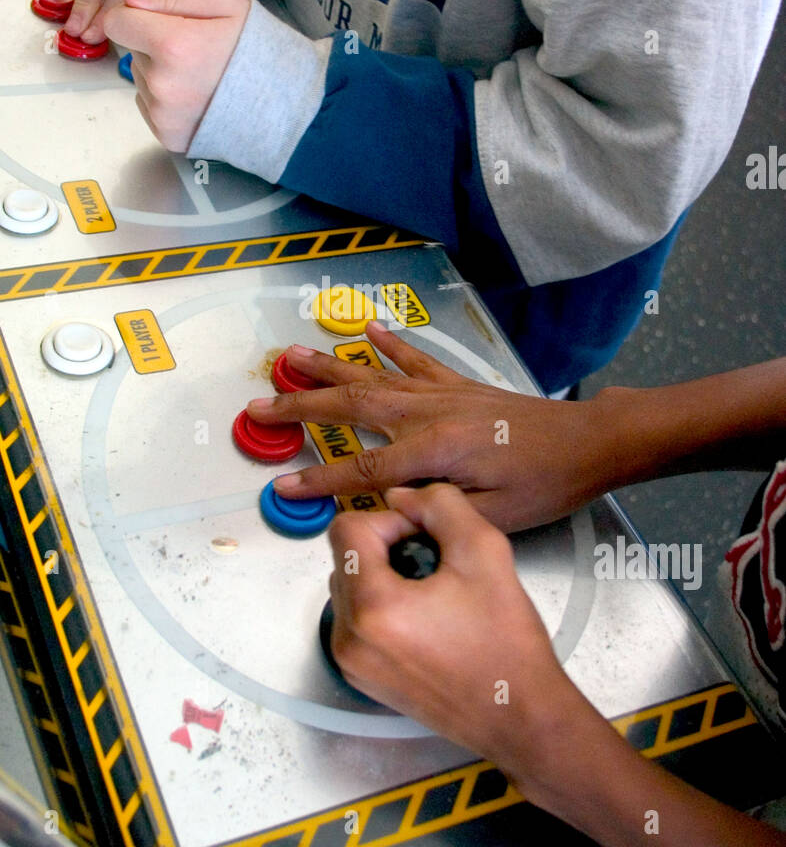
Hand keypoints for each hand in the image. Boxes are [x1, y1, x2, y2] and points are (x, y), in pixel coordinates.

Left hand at [104, 0, 250, 151]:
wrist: (285, 103)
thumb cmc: (257, 48)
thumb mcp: (224, 4)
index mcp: (173, 44)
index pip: (117, 22)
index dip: (132, 16)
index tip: (152, 19)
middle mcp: (162, 84)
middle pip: (132, 51)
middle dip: (154, 45)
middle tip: (194, 50)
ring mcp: (164, 115)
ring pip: (141, 79)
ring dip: (160, 73)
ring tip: (199, 74)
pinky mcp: (167, 135)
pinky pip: (149, 106)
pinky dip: (165, 100)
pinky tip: (196, 95)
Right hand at [247, 321, 615, 532]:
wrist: (587, 444)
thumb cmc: (544, 485)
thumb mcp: (491, 517)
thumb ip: (435, 511)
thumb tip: (389, 505)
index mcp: (436, 451)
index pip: (364, 470)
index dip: (321, 480)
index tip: (284, 484)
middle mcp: (431, 413)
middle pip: (352, 408)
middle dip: (301, 406)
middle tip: (259, 403)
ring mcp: (443, 394)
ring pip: (373, 376)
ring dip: (328, 368)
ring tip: (290, 356)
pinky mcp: (459, 386)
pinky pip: (415, 360)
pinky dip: (389, 344)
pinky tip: (366, 329)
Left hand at [327, 483, 582, 786]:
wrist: (520, 716)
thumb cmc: (505, 643)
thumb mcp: (483, 551)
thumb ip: (440, 506)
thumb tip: (402, 498)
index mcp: (371, 606)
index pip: (346, 529)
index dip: (390, 521)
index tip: (426, 537)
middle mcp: (348, 638)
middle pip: (346, 558)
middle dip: (388, 549)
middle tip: (437, 565)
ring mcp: (351, 663)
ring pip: (350, 588)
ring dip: (386, 577)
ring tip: (435, 595)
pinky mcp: (361, 678)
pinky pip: (357, 621)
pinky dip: (384, 609)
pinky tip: (428, 620)